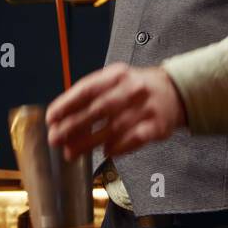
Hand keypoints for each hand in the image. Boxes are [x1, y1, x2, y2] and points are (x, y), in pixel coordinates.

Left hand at [47, 64, 187, 161]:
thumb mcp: (114, 81)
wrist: (175, 91)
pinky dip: (118, 147)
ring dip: (89, 142)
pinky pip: (135, 139)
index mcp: (117, 75)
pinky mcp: (157, 126)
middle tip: (56, 138)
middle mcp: (132, 89)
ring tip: (71, 152)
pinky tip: (105, 152)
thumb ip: (90, 95)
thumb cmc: (136, 88)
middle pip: (99, 109)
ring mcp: (146, 108)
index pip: (88, 88)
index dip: (67, 104)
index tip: (52, 118)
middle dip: (73, 126)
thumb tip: (62, 118)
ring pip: (114, 127)